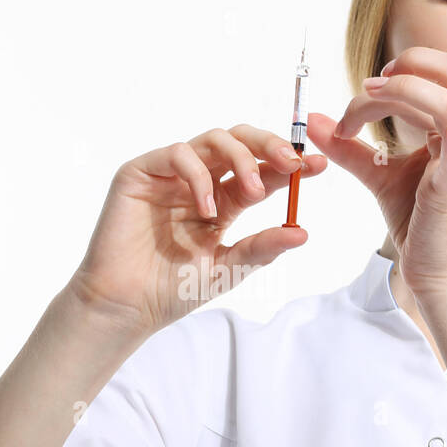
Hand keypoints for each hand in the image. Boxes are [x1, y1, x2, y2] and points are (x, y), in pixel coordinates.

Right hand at [67, 125, 326, 335]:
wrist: (128, 306)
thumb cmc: (173, 290)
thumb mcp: (230, 268)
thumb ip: (262, 247)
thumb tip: (303, 232)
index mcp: (223, 201)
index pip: (262, 172)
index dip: (290, 166)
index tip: (319, 167)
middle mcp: (200, 181)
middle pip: (240, 142)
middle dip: (270, 146)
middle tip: (293, 163)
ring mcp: (171, 174)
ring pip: (213, 140)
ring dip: (241, 158)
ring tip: (254, 191)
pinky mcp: (141, 173)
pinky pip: (178, 154)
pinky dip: (198, 175)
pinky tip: (206, 207)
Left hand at [306, 46, 446, 302]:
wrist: (439, 274)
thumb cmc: (418, 224)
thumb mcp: (380, 176)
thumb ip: (349, 148)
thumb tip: (313, 120)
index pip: (435, 75)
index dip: (400, 70)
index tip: (364, 91)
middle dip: (403, 70)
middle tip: (364, 89)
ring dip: (401, 92)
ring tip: (361, 106)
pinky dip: (434, 126)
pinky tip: (391, 131)